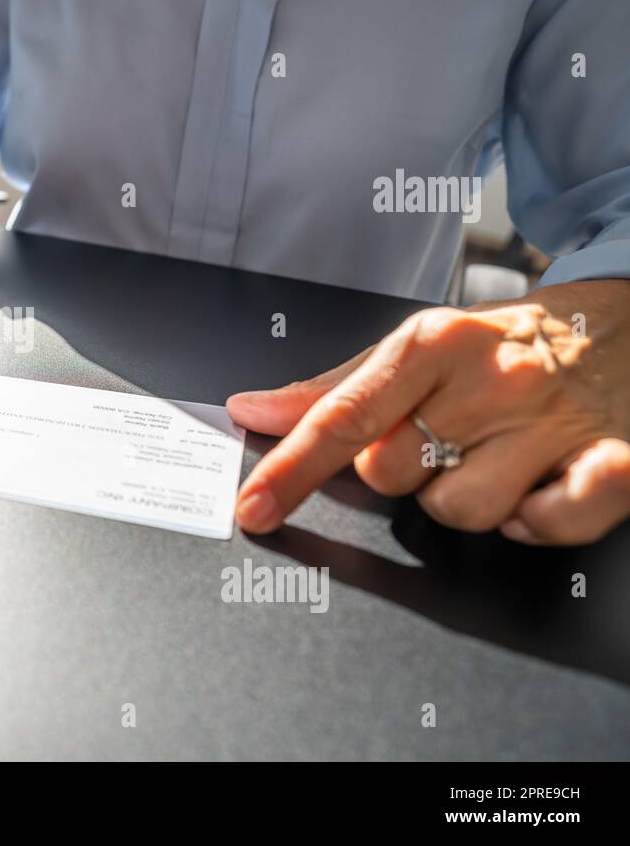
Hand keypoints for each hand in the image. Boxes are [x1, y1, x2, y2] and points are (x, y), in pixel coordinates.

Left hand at [227, 280, 629, 545]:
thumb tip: (252, 410)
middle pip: (393, 474)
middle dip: (400, 470)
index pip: (345, 416)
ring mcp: (554, 422)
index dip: (291, 468)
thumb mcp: (416, 347)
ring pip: (460, 512)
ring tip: (490, 455)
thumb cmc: (503, 341)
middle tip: (440, 437)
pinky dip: (535, 522)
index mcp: (435, 343)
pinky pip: (549, 524)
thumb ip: (333, 388)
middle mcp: (492, 378)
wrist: (620, 321)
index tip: (253, 506)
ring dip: (463, 498)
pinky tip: (537, 487)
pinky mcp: (613, 459)